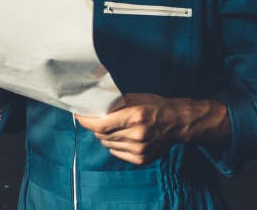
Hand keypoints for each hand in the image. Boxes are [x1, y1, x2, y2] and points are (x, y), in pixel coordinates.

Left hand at [75, 93, 228, 164]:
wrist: (178, 123)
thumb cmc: (156, 106)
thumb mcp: (136, 98)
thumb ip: (115, 103)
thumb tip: (94, 103)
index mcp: (135, 117)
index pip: (101, 125)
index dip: (86, 121)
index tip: (79, 115)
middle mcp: (136, 135)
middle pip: (102, 135)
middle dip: (94, 127)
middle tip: (93, 118)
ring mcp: (139, 149)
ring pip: (107, 144)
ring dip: (104, 135)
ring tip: (111, 126)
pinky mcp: (141, 159)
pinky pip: (116, 152)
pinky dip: (113, 144)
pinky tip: (120, 135)